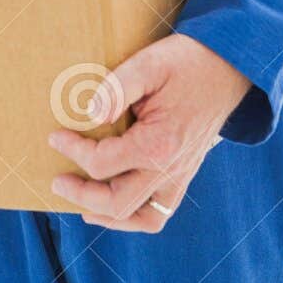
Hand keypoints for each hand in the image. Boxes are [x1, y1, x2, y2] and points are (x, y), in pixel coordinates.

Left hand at [47, 34, 249, 232]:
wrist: (227, 68)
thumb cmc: (185, 63)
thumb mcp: (148, 64)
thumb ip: (116, 88)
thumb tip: (91, 115)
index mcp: (158, 143)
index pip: (103, 164)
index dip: (72, 151)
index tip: (56, 136)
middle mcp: (171, 168)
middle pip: (118, 203)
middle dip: (81, 195)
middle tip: (57, 180)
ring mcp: (181, 176)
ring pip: (143, 218)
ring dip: (108, 215)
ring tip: (82, 204)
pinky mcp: (184, 175)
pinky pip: (160, 212)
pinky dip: (134, 215)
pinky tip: (113, 205)